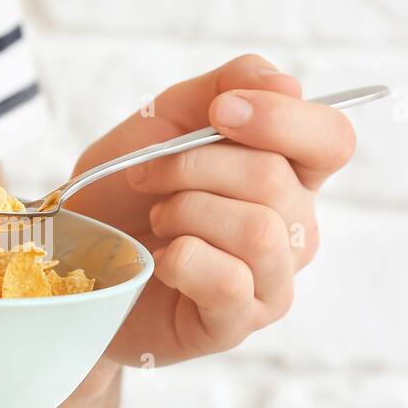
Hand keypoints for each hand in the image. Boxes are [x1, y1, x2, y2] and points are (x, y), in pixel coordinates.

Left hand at [67, 54, 355, 366]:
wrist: (75, 261)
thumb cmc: (128, 194)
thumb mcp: (166, 121)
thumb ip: (227, 85)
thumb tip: (287, 83)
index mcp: (289, 174)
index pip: (331, 140)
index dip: (281, 119)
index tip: (218, 112)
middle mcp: (293, 229)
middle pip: (276, 180)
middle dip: (193, 166)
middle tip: (146, 175)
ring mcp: (271, 282)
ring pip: (259, 232)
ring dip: (187, 213)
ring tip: (158, 220)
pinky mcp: (236, 324)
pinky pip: (229, 281)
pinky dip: (182, 259)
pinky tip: (160, 260)